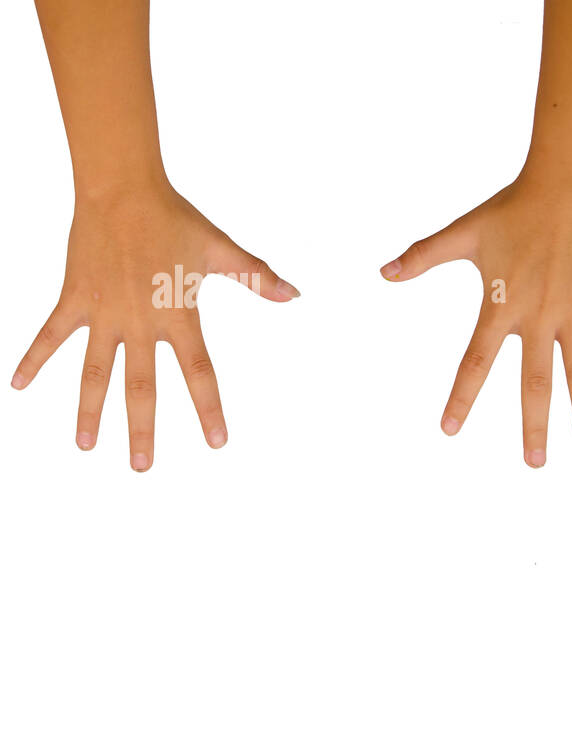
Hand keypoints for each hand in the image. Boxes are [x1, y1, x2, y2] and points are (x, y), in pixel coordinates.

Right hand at [11, 184, 297, 470]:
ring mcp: (103, 314)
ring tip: (86, 446)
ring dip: (89, 410)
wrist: (121, 189)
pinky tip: (17, 386)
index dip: (208, 409)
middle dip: (142, 428)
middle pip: (141, 387)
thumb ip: (257, 277)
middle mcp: (140, 323)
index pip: (200, 373)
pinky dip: (32, 359)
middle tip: (142, 467)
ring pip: (94, 372)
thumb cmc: (175, 220)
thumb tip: (295, 295)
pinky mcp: (74, 299)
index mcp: (179, 317)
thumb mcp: (221, 250)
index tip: (217, 441)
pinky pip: (49, 335)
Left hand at [380, 177, 571, 466]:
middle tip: (534, 464)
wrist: (565, 184)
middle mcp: (538, 317)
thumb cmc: (513, 209)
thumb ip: (423, 256)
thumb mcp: (463, 234)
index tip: (448, 430)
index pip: (475, 362)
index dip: (461, 397)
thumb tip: (383, 271)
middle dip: (534, 426)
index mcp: (501, 307)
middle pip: (535, 382)